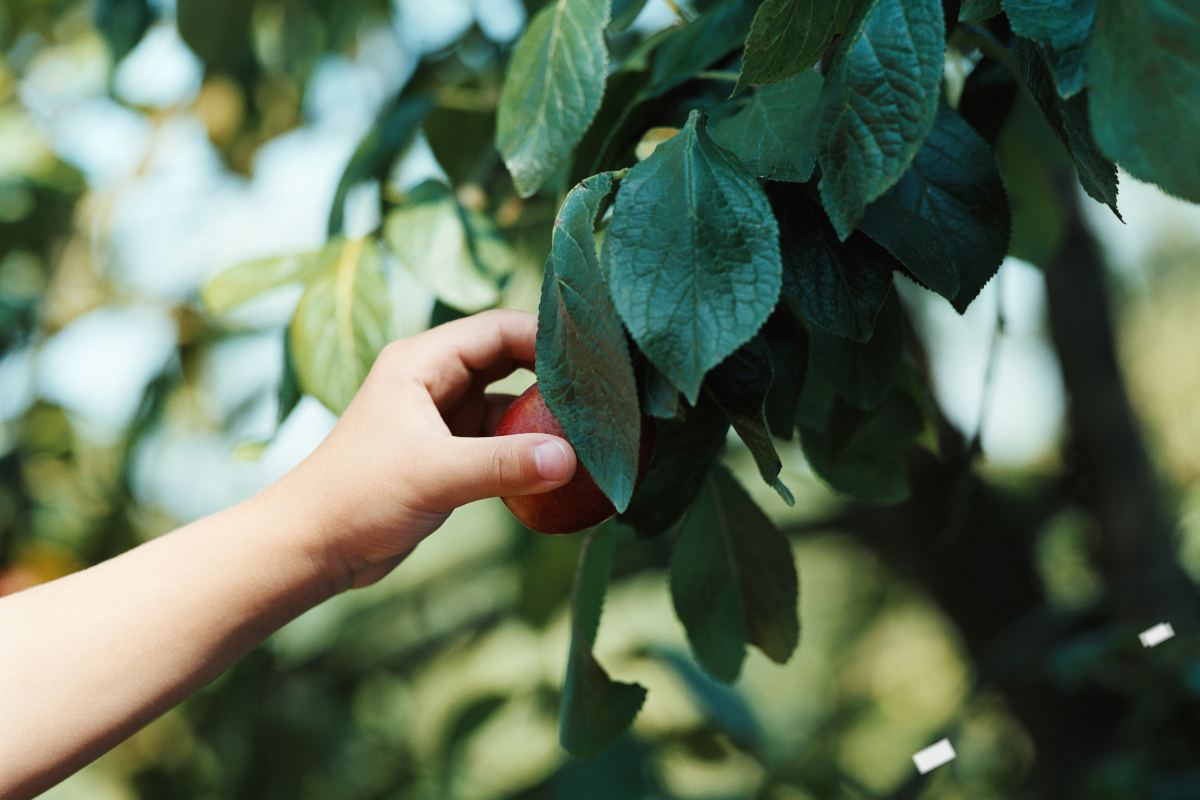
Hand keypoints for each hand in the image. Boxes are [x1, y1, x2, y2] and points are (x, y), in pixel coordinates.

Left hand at [269, 309, 576, 591]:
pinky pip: (499, 438)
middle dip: (553, 374)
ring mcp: (440, 416)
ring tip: (593, 428)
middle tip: (604, 390)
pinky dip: (527, 448)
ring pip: (506, 401)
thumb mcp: (435, 475)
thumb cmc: (357, 497)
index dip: (547, 337)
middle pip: (508, 359)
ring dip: (542, 415)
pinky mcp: (445, 452)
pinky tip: (561, 464)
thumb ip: (504, 464)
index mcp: (421, 362)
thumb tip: (572, 458)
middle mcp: (432, 380)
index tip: (595, 358)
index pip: (498, 329)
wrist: (310, 547)